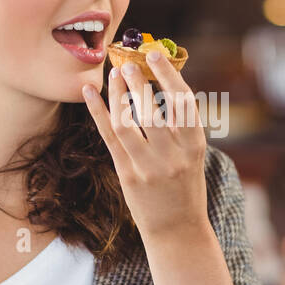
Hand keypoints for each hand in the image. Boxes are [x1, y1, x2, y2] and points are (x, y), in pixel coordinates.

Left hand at [82, 51, 207, 240]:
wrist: (178, 230)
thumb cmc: (185, 186)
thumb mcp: (192, 155)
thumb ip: (180, 126)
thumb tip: (162, 85)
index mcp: (195, 145)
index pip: (183, 102)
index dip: (168, 75)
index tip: (155, 54)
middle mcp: (174, 155)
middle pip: (153, 110)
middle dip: (139, 81)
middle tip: (128, 61)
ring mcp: (150, 167)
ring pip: (128, 122)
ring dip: (118, 94)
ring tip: (114, 73)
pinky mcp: (128, 175)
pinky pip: (110, 138)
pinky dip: (98, 112)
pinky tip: (90, 92)